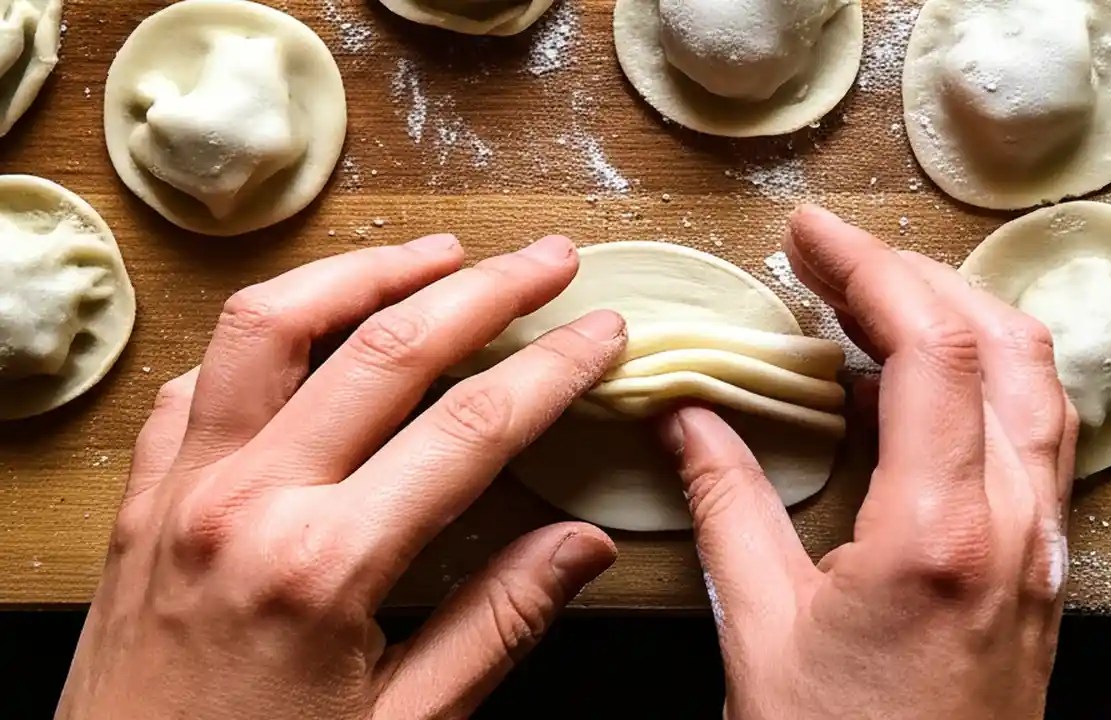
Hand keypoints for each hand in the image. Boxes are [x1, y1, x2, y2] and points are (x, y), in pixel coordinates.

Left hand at [57, 235, 627, 719]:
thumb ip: (498, 625)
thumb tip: (583, 546)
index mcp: (324, 566)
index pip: (471, 428)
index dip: (552, 368)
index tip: (602, 332)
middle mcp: (245, 503)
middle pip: (386, 349)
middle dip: (484, 290)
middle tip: (547, 260)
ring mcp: (181, 489)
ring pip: (272, 327)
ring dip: (365, 275)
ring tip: (437, 255)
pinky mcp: (142, 500)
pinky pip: (198, 381)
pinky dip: (264, 339)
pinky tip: (313, 333)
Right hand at [660, 205, 1078, 719]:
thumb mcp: (760, 630)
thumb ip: (724, 505)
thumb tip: (685, 418)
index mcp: (941, 535)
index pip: (932, 347)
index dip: (869, 268)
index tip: (808, 234)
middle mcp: (1016, 529)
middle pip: (1002, 344)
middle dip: (913, 276)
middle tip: (829, 257)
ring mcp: (1042, 549)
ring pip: (1038, 385)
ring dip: (962, 317)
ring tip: (878, 299)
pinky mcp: (1041, 569)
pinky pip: (1039, 435)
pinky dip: (987, 375)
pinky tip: (926, 384)